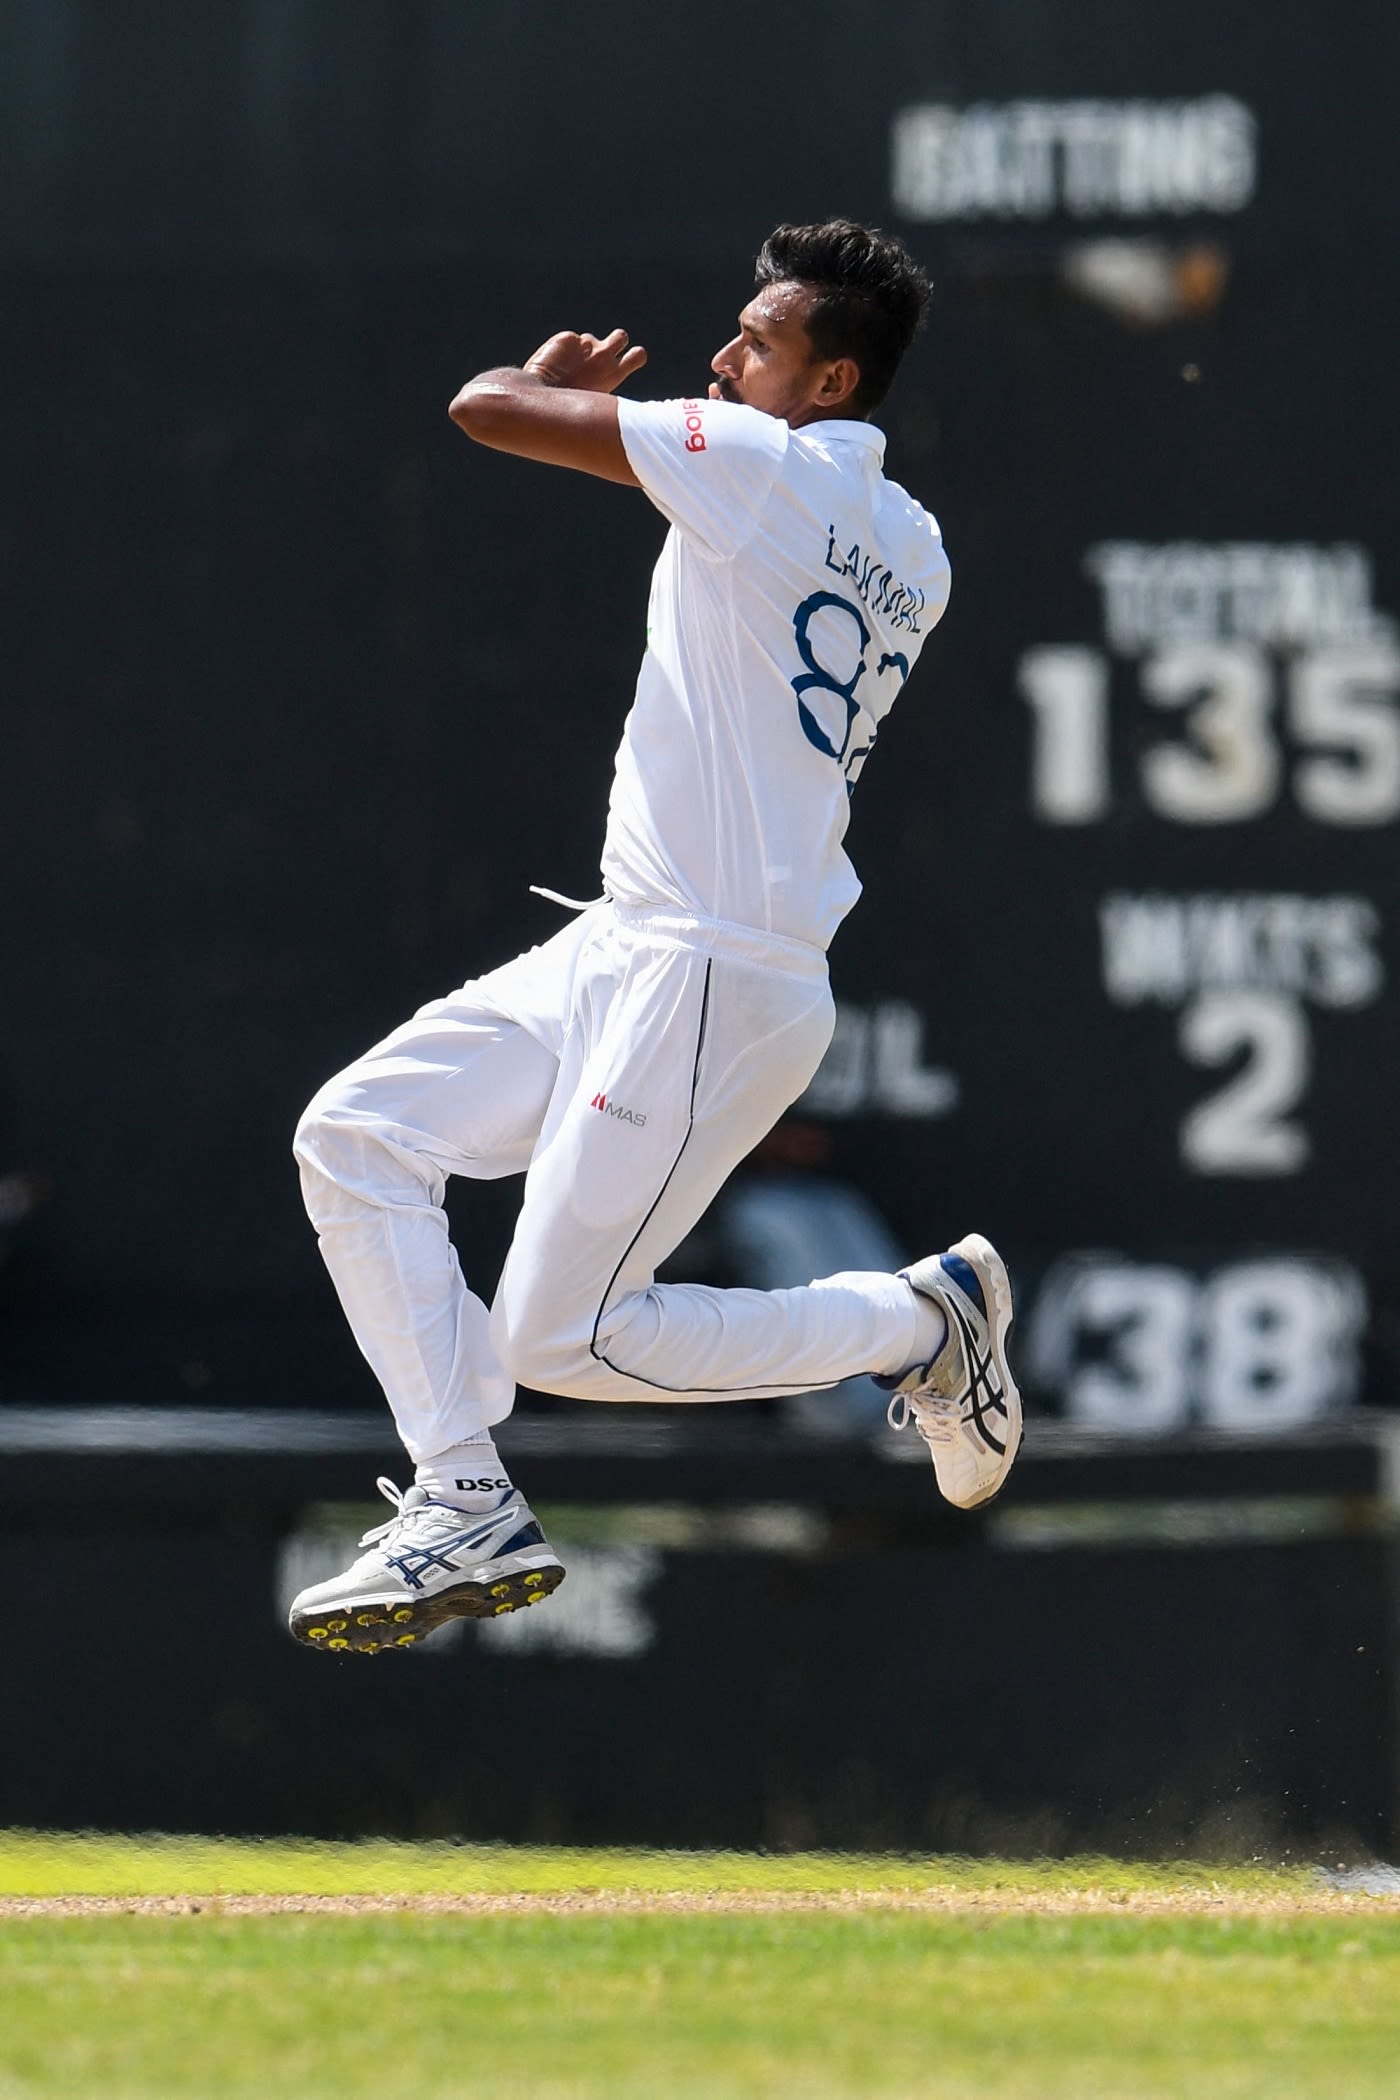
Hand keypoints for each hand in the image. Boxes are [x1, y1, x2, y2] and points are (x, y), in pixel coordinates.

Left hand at [523, 328, 647, 393]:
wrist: (542, 401)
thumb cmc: (570, 409)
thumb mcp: (595, 398)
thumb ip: (605, 379)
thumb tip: (606, 373)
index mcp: (615, 373)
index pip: (639, 355)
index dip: (634, 355)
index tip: (626, 360)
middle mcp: (604, 355)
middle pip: (621, 336)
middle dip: (615, 341)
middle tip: (600, 356)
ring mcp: (586, 344)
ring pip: (590, 339)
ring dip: (584, 348)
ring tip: (569, 369)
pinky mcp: (567, 338)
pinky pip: (568, 341)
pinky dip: (562, 351)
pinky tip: (554, 367)